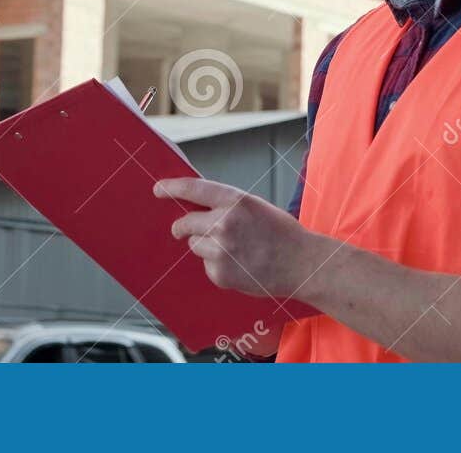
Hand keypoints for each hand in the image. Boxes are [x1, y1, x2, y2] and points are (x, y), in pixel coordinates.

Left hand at [153, 178, 325, 298]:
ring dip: (205, 245)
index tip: (158, 189)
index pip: (193, 189)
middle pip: (185, 223)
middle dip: (182, 227)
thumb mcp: (255, 206)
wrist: (301, 264)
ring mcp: (221, 250)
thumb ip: (227, 205)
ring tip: (233, 249)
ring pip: (194, 244)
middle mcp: (224, 224)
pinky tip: (238, 264)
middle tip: (182, 229)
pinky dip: (216, 265)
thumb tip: (197, 207)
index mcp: (235, 201)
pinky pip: (206, 264)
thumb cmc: (281, 233)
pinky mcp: (220, 273)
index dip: (172, 187)